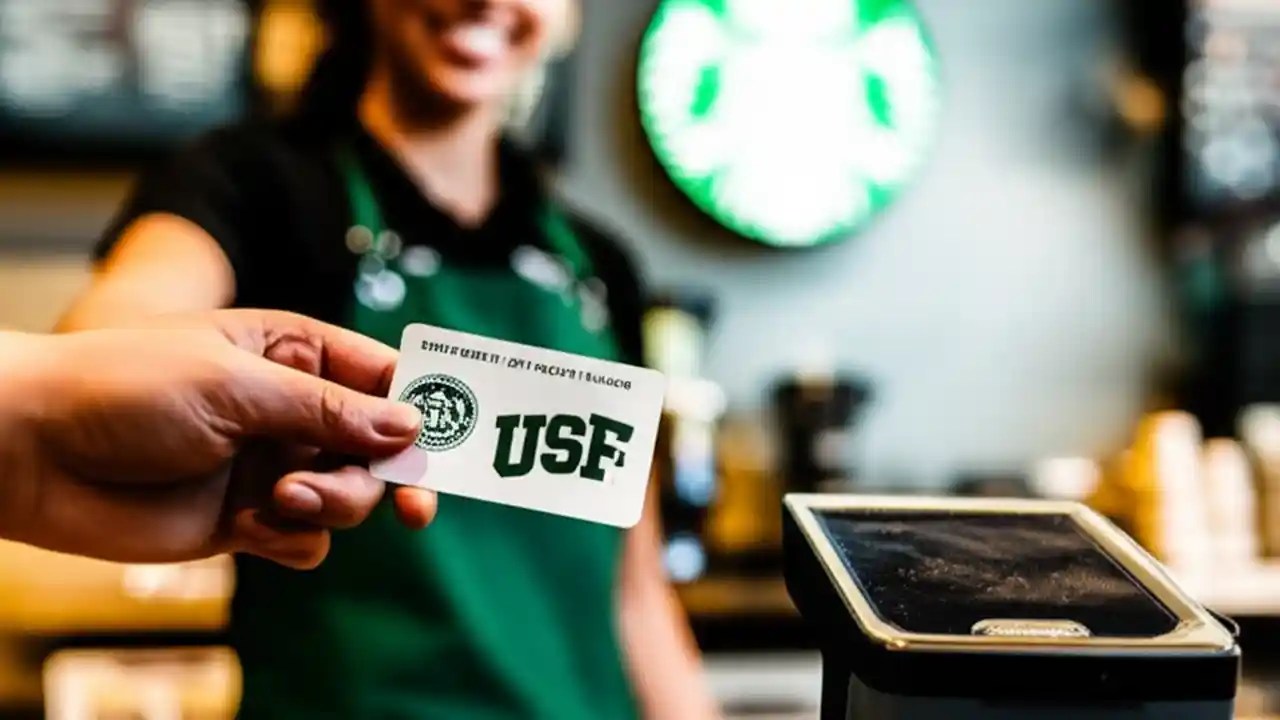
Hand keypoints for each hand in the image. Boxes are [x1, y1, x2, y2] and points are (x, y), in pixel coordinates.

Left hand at [0, 310, 434, 568]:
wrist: (32, 454)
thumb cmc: (126, 389)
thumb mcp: (236, 386)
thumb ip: (328, 412)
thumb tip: (411, 428)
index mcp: (293, 353)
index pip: (382, 377)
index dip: (423, 407)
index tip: (451, 441)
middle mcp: (290, 409)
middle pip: (379, 446)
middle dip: (388, 475)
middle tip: (413, 511)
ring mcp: (270, 464)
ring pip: (349, 495)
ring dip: (333, 505)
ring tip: (280, 501)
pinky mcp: (247, 519)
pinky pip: (307, 538)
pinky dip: (295, 538)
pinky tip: (255, 528)